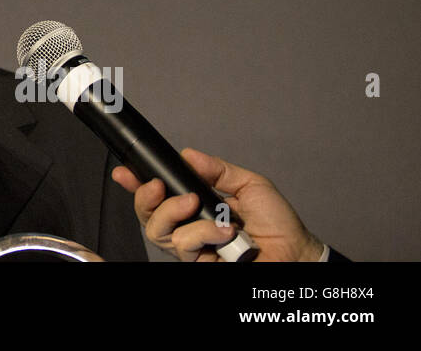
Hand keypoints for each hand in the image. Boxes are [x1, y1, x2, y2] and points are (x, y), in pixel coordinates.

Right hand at [111, 147, 325, 261]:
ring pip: (159, 232)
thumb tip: (188, 155)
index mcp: (196, 206)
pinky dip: (202, 234)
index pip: (158, 196)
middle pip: (147, 215)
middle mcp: (189, 227)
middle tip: (161, 186)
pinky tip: (223, 232)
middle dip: (146, 197)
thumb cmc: (278, 224)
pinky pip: (184, 246)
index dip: (136, 184)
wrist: (296, 252)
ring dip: (177, 214)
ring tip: (201, 207)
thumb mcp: (249, 184)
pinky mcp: (199, 265)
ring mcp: (193, 249)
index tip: (124, 172)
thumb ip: (217, 170)